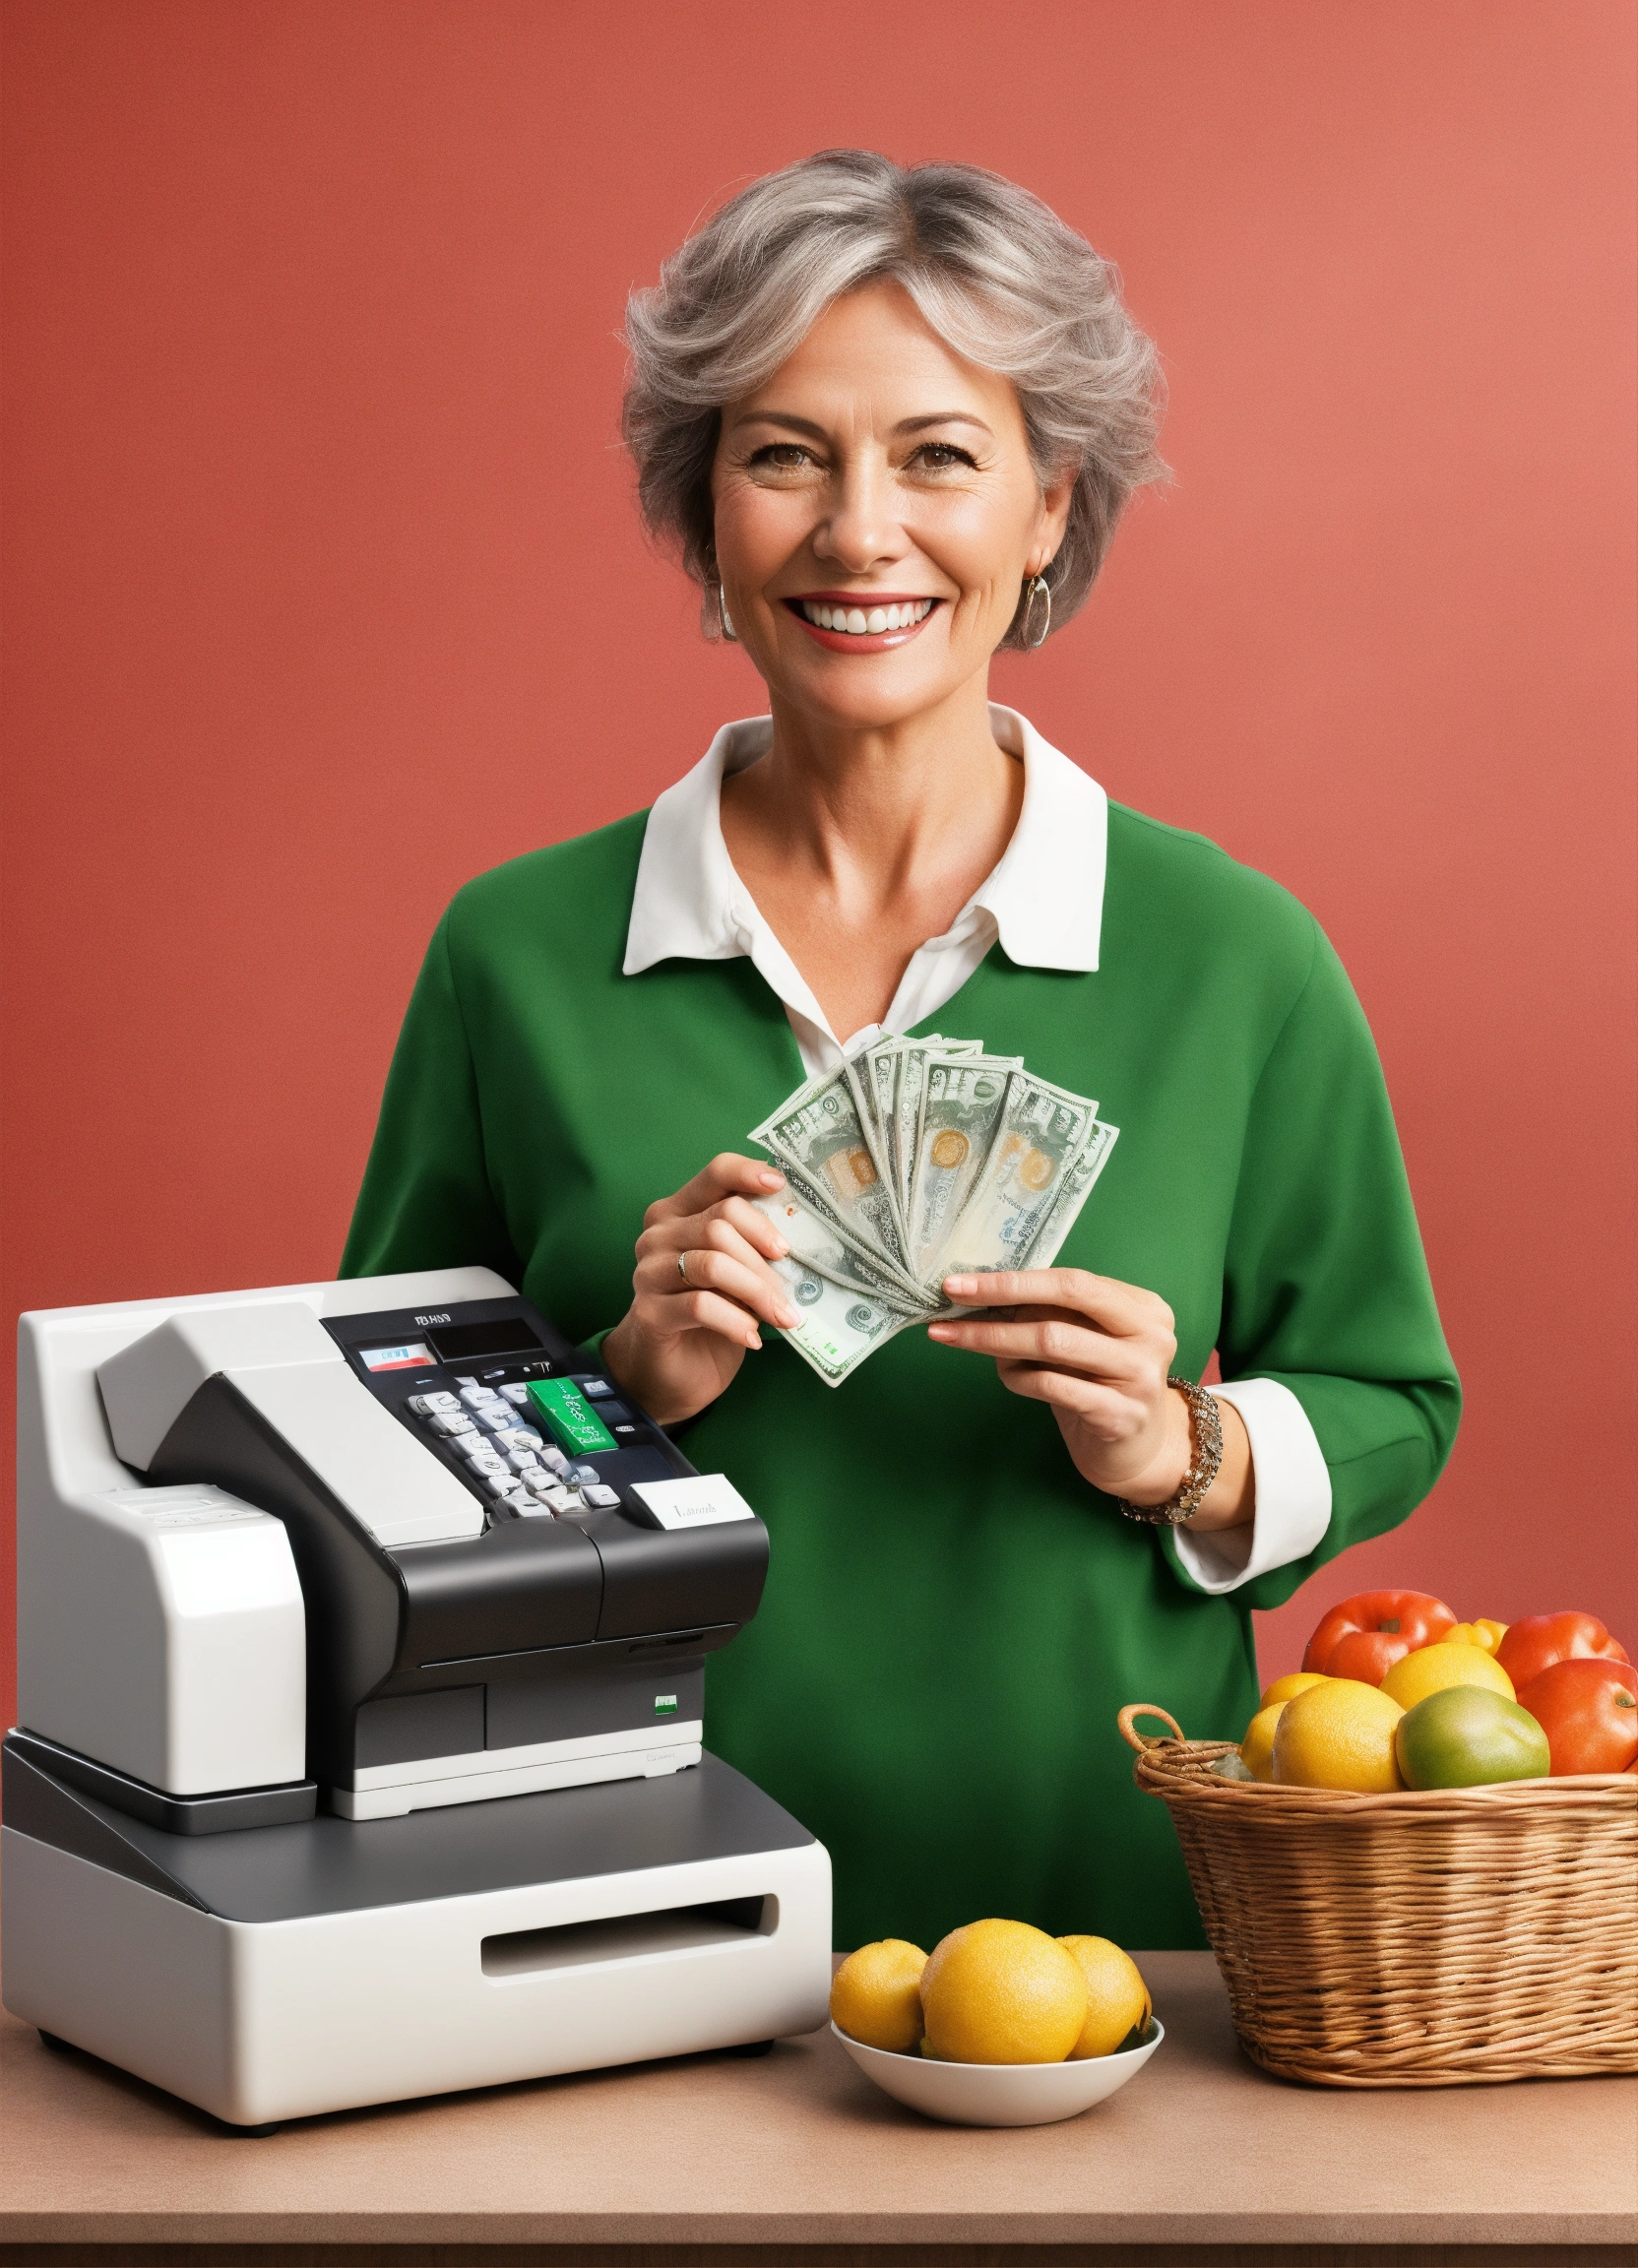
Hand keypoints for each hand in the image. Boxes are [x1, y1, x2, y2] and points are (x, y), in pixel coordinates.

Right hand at [601, 1154, 800, 1426]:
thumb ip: (752, 1246)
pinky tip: (753, 1337)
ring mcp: (649, 1272)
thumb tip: (801, 1235)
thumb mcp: (736, 1272)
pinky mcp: (650, 1311)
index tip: (781, 1186)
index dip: (748, 1174)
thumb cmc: (712, 1313)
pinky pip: (700, 1305)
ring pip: (712, 1263)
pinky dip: (735, 1320)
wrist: (671, 1372)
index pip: (715, 1174)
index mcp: (680, 1212)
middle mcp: (659, 1235)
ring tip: (784, 1315)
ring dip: (757, 1290)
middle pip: (720, 1221)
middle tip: (790, 1282)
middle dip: (764, 1252)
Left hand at [927, 1268, 1252, 1530]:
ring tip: (964, 1338)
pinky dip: (1018, 1377)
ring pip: (1052, 1342)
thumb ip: (1052, 1315)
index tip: (963, 1280)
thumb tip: (980, 1292)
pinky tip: (1007, 1375)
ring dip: (998, 1338)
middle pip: (1064, 1303)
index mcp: (1143, 1307)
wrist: (1139, 1450)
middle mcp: (1150, 1337)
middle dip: (1001, 1297)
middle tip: (951, 1298)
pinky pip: (1052, 1386)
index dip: (1014, 1279)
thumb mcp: (1085, 1341)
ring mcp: (1140, 1377)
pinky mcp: (1121, 1415)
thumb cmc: (1101, 1384)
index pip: (1072, 1280)